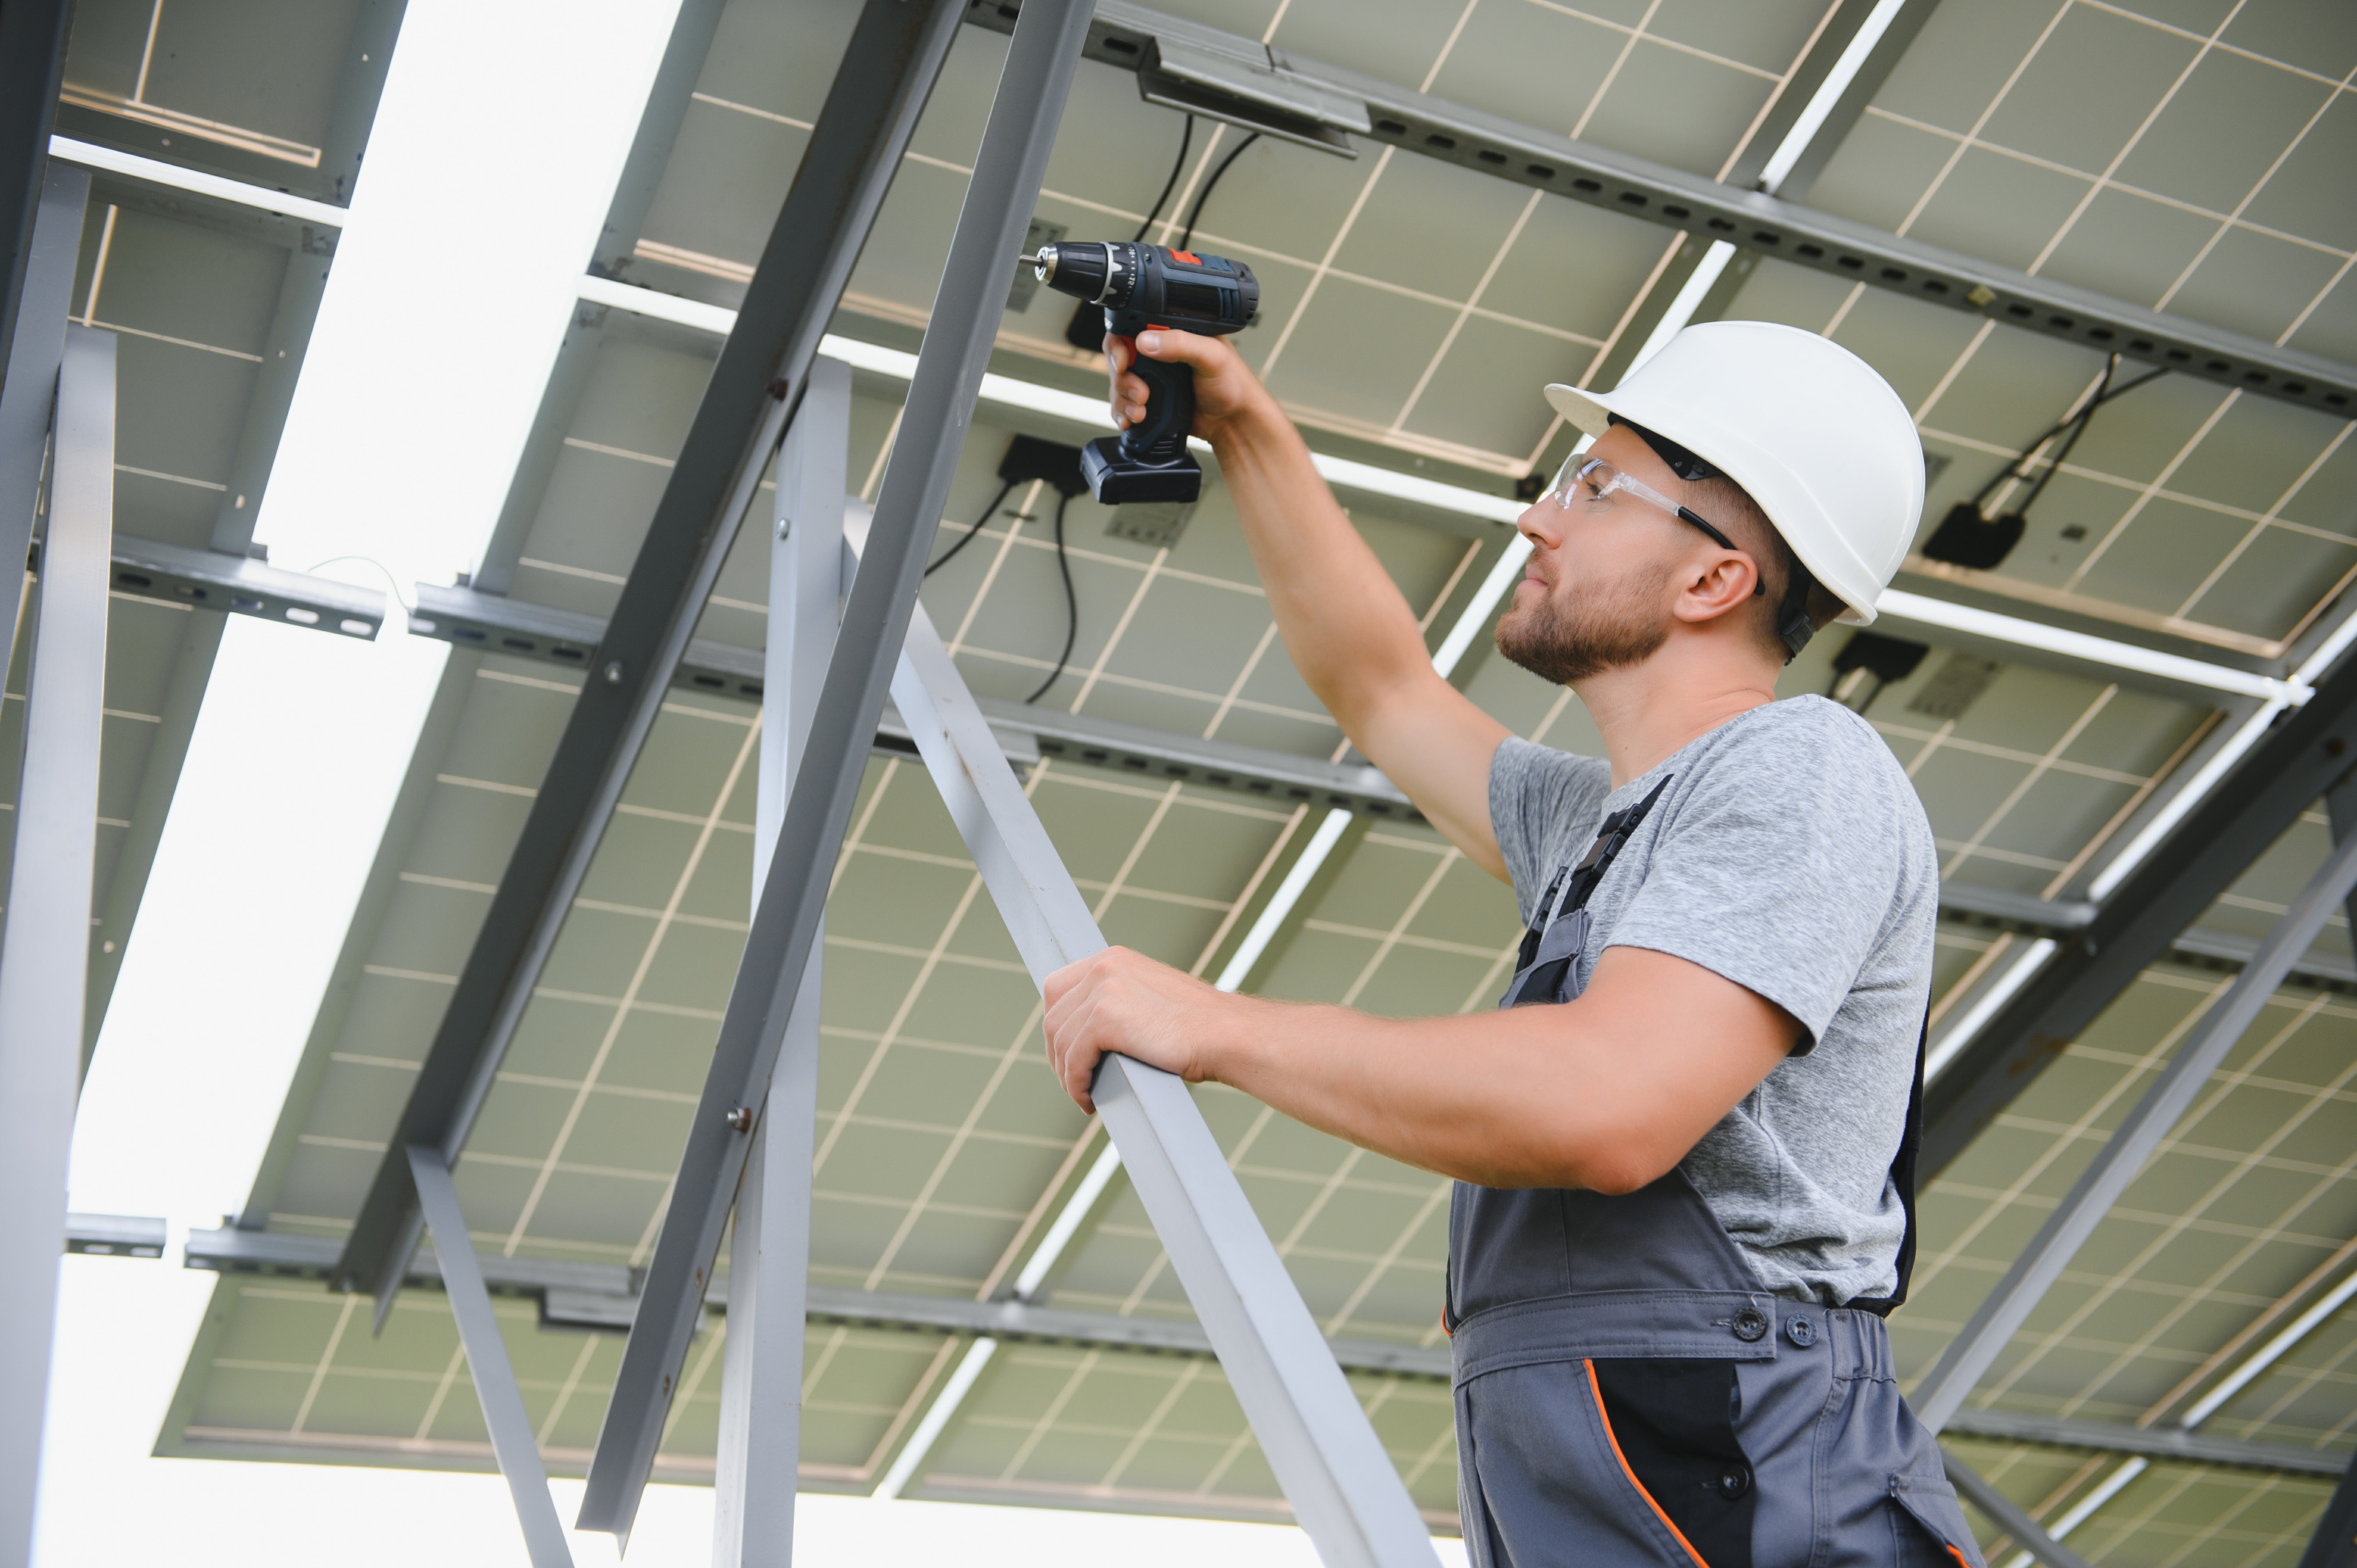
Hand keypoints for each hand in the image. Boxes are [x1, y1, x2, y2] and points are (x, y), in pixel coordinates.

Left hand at [1042, 946, 1238, 1112]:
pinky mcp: (1104, 1019)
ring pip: (1060, 1041)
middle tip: (1073, 1080)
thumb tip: (1089, 1035)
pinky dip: (1076, 1084)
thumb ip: (1120, 1003)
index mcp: (1113, 958)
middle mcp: (1103, 967)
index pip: (1059, 988)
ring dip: (1066, 1075)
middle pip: (1053, 1015)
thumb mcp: (1150, 998)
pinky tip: (1087, 1099)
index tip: (1066, 1052)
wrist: (1225, 1034)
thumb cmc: (1198, 1027)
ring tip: (1083, 1095)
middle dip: (1057, 1052)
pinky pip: (1074, 1059)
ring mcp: (1102, 990)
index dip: (1058, 1024)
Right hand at [1105, 328, 1270, 442]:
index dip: (1120, 344)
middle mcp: (1159, 354)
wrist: (1234, 423)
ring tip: (1142, 410)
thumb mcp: (1212, 356)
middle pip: (1119, 358)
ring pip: (1119, 384)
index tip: (1124, 362)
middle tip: (1140, 392)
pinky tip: (1133, 419)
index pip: (1133, 328)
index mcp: (1173, 333)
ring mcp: (1153, 378)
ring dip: (1123, 399)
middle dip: (1122, 378)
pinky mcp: (1151, 401)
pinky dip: (1123, 413)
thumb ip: (1181, 344)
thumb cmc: (1233, 385)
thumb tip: (1146, 340)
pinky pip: (1124, 404)